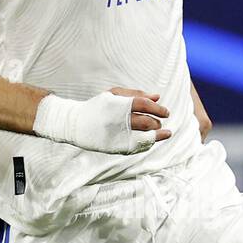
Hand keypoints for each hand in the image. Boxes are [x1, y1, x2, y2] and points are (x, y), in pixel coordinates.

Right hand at [33, 89, 170, 153]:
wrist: (75, 124)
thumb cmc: (98, 106)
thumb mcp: (114, 94)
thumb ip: (136, 94)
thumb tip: (158, 97)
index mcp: (118, 105)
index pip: (145, 105)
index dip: (159, 109)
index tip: (166, 112)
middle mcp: (118, 120)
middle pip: (147, 122)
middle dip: (157, 122)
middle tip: (159, 121)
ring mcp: (117, 135)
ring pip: (145, 138)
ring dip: (156, 135)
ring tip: (161, 132)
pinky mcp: (116, 148)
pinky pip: (137, 148)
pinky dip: (147, 144)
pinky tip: (150, 140)